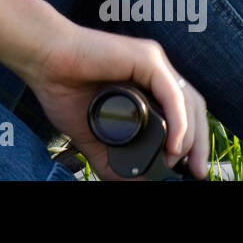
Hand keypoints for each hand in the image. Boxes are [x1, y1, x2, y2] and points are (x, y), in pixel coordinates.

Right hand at [25, 22, 210, 179]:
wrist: (42, 62)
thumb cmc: (61, 89)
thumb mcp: (92, 135)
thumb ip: (112, 159)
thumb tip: (137, 183)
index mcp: (146, 83)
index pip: (183, 112)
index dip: (192, 141)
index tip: (191, 170)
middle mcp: (154, 69)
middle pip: (193, 107)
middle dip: (200, 142)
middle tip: (197, 172)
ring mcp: (152, 62)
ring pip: (187, 100)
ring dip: (191, 136)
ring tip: (178, 161)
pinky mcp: (146, 58)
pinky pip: (172, 92)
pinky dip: (178, 121)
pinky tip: (173, 144)